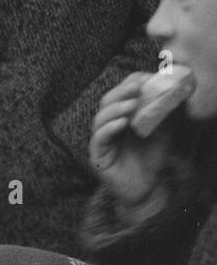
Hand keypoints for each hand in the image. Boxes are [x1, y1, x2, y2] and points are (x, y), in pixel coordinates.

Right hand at [88, 73, 172, 217]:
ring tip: (131, 105)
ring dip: (115, 108)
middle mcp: (109, 126)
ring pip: (99, 118)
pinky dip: (109, 128)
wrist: (146, 186)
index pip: (120, 94)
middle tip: (137, 88)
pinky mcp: (97, 156)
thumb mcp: (163, 129)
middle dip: (120, 92)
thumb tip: (168, 89)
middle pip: (106, 102)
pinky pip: (99, 138)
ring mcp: (102, 141)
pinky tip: (123, 123)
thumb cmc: (152, 158)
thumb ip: (161, 112)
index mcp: (122, 116)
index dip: (129, 83)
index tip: (145, 78)